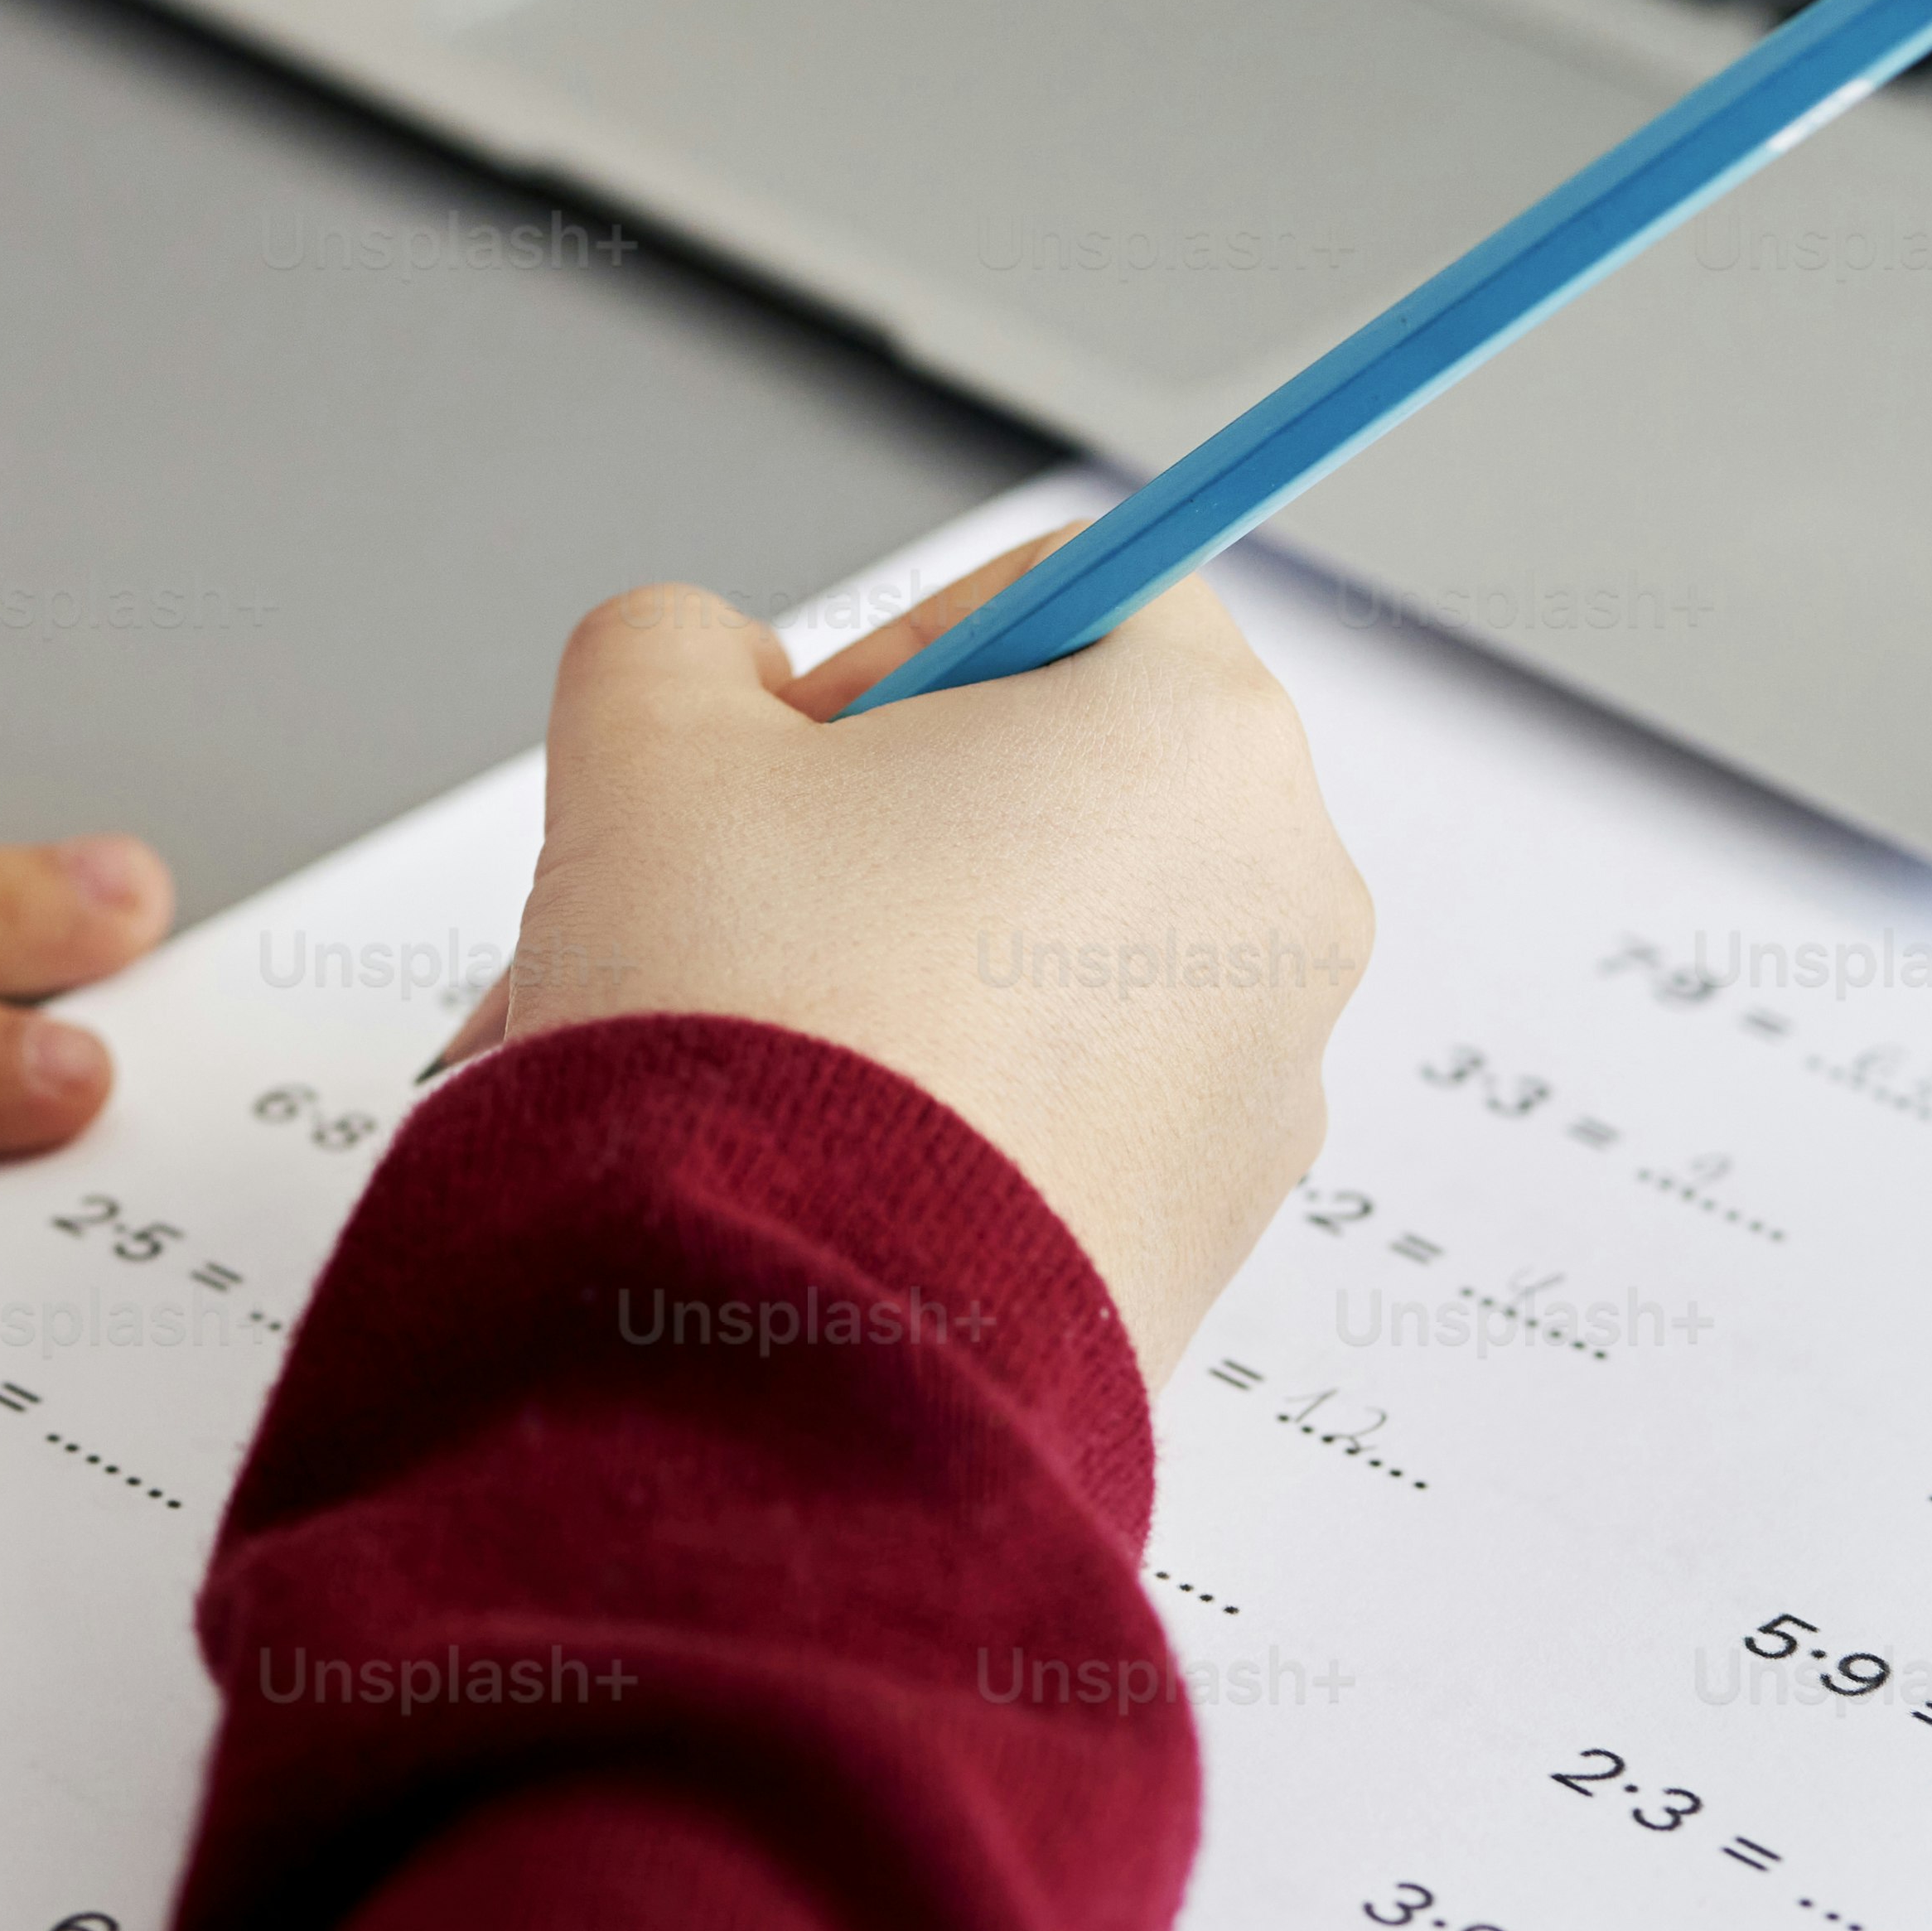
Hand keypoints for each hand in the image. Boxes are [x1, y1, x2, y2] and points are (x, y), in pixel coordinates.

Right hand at [458, 533, 1372, 1376]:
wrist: (785, 1336)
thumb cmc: (752, 1020)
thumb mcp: (648, 739)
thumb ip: (677, 644)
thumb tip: (717, 683)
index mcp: (1201, 734)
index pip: (1072, 594)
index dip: (898, 649)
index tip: (791, 754)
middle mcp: (1283, 901)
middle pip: (1067, 788)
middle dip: (890, 831)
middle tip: (745, 902)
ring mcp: (1266, 1082)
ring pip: (1061, 958)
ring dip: (905, 972)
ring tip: (751, 1051)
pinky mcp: (1213, 1233)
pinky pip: (1079, 1114)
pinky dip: (957, 1110)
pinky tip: (814, 1159)